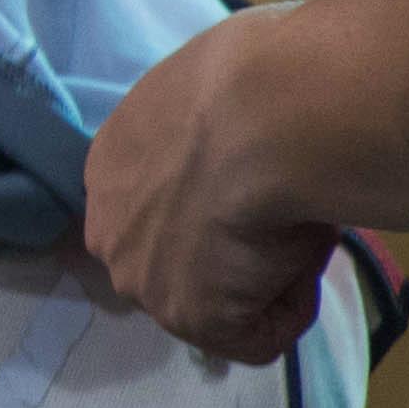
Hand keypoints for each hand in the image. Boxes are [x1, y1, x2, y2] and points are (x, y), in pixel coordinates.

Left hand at [82, 9, 342, 362]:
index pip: (152, 208)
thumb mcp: (218, 87)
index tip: (252, 192)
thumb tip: (249, 132)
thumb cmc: (255, 75)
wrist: (269, 110)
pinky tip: (300, 245)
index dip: (208, 211)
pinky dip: (297, 298)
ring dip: (268, 269)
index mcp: (111, 163)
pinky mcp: (194, 320)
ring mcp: (145, 281)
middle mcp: (108, 227)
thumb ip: (211, 127)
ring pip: (224, 297)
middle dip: (230, 254)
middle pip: (176, 264)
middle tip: (281, 211)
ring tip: (294, 217)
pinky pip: (263, 331)